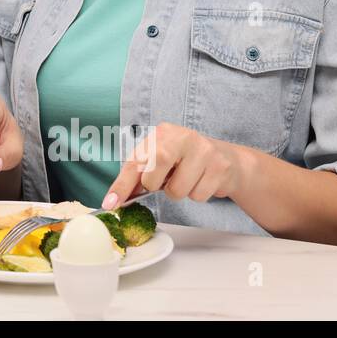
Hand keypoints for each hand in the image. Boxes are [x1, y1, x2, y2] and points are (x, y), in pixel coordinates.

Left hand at [102, 122, 245, 209]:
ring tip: (188, 178)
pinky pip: (198, 196)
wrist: (227, 160)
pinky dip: (198, 194)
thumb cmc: (185, 160)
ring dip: (180, 192)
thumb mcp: (160, 160)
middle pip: (153, 176)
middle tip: (166, 180)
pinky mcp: (220, 167)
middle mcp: (182, 136)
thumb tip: (114, 199)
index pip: (135, 162)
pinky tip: (203, 180)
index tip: (110, 204)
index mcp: (162, 133)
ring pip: (177, 191)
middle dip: (155, 186)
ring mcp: (203, 150)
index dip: (121, 185)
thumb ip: (139, 175)